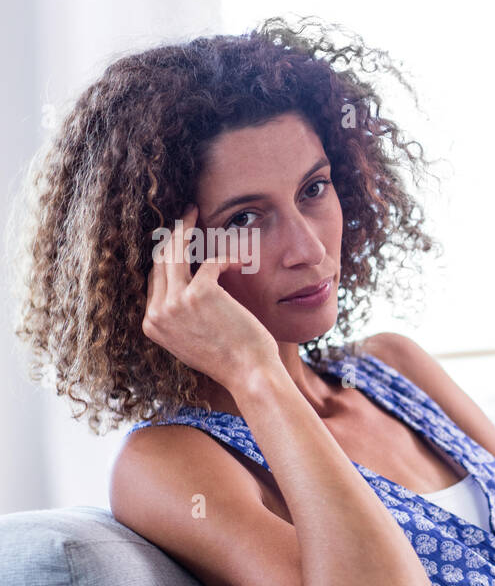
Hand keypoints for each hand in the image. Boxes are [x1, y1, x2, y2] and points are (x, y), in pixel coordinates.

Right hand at [142, 205, 280, 390]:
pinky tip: (239, 260)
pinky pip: (210, 262)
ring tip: (194, 211)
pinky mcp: (200, 294)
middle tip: (185, 215)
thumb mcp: (192, 339)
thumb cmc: (231, 358)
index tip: (177, 239)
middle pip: (160, 261)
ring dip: (185, 229)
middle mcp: (157, 313)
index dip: (166, 256)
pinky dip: (226, 257)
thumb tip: (181, 289)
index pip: (154, 280)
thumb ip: (180, 316)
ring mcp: (175, 303)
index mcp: (152, 324)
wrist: (250, 374)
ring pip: (175, 253)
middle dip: (172, 234)